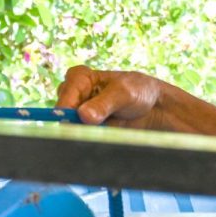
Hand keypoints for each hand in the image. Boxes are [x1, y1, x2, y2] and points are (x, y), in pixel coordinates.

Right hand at [55, 67, 170, 128]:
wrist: (154, 107)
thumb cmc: (138, 91)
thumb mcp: (123, 94)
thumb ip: (103, 104)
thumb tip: (83, 116)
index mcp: (80, 78)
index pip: (65, 94)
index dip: (67, 109)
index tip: (79, 119)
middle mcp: (75, 95)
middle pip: (62, 112)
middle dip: (74, 122)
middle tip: (94, 127)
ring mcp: (79, 113)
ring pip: (69, 126)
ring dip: (82, 132)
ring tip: (103, 130)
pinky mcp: (87, 127)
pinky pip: (80, 136)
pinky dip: (88, 138)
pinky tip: (102, 136)